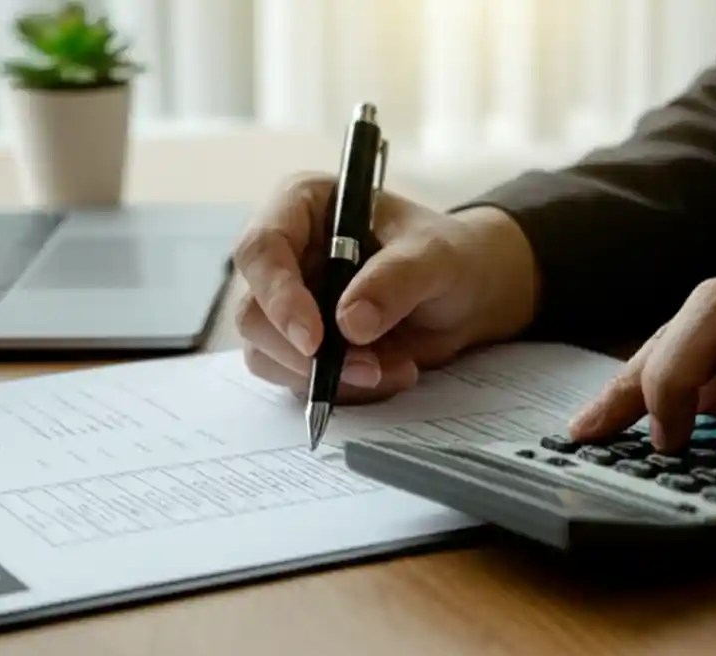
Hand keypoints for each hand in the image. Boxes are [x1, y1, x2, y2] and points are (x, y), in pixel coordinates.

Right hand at [232, 173, 537, 401]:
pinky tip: (387, 373)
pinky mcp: (296, 345)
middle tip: (366, 369)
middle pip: (252, 311)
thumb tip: (350, 324)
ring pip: (267, 353)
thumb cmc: (446, 256)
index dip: (278, 295)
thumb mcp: (435, 256)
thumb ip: (396, 279)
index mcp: (301, 206)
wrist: (462, 295)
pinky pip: (295, 379)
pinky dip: (339, 389)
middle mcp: (282, 254)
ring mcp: (284, 303)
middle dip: (304, 354)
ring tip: (391, 369)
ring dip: (326, 377)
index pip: (261, 248)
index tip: (314, 340)